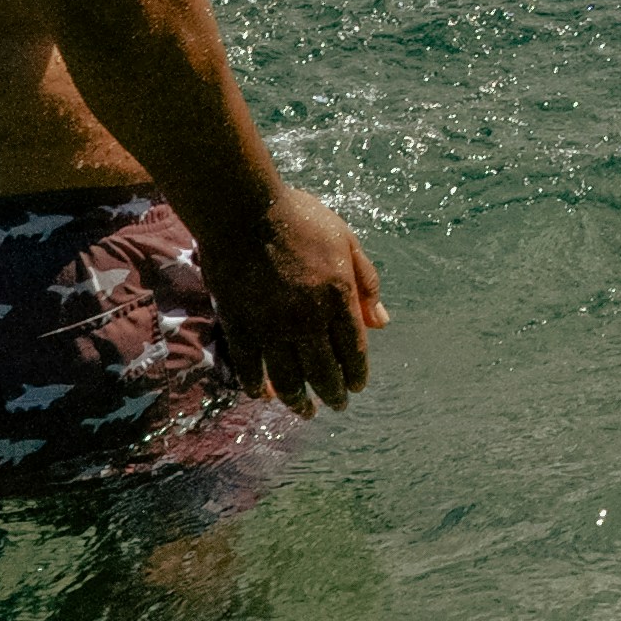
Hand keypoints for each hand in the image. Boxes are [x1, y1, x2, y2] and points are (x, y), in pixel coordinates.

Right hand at [193, 185, 389, 415]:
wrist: (243, 209)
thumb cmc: (300, 218)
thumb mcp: (346, 240)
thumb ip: (366, 283)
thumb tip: (382, 323)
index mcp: (338, 297)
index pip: (353, 350)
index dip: (356, 374)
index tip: (358, 388)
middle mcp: (307, 318)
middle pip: (323, 370)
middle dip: (333, 393)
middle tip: (336, 406)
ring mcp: (271, 325)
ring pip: (287, 377)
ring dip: (298, 400)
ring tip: (305, 411)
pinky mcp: (239, 324)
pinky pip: (249, 366)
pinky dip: (256, 385)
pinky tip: (263, 394)